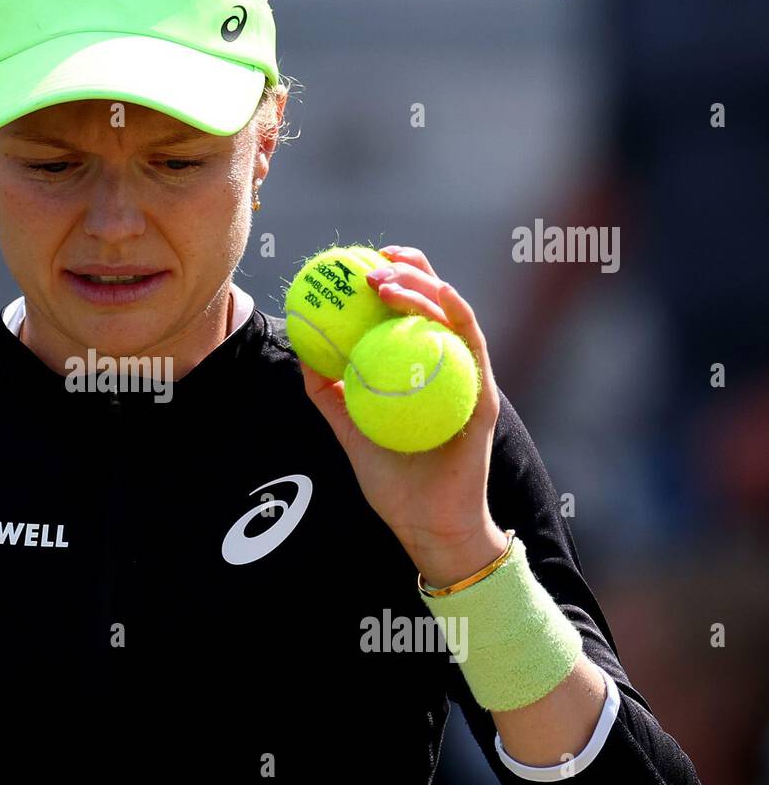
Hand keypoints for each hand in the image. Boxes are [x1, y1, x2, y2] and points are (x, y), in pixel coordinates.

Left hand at [300, 245, 506, 586]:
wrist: (426, 524)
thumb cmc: (392, 482)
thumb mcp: (348, 429)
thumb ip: (328, 392)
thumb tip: (302, 351)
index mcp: (418, 370)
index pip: (407, 313)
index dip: (391, 278)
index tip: (361, 260)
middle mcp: (446, 367)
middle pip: (433, 303)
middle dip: (409, 269)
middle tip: (374, 259)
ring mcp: (467, 378)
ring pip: (451, 314)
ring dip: (423, 285)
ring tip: (389, 275)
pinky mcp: (482, 393)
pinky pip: (472, 344)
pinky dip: (456, 312)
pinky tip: (438, 293)